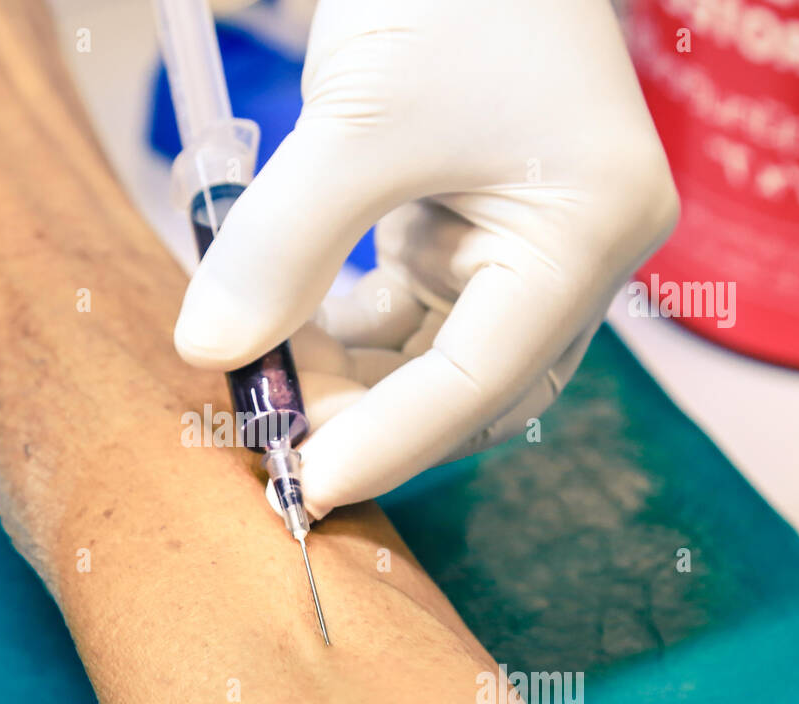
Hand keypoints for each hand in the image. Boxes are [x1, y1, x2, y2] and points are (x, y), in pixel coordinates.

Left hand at [172, 0, 678, 518]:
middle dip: (378, 417)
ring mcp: (535, 233)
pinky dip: (365, 326)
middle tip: (280, 445)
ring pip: (447, 351)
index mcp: (588, 228)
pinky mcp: (487, 215)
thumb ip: (281, 246)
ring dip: (363, 376)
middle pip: (477, 380)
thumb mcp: (356, 122)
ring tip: (277, 380)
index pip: (485, 374)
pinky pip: (428, 303)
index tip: (304, 487)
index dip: (390, 440)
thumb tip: (210, 353)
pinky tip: (309, 323)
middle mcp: (578, 246)